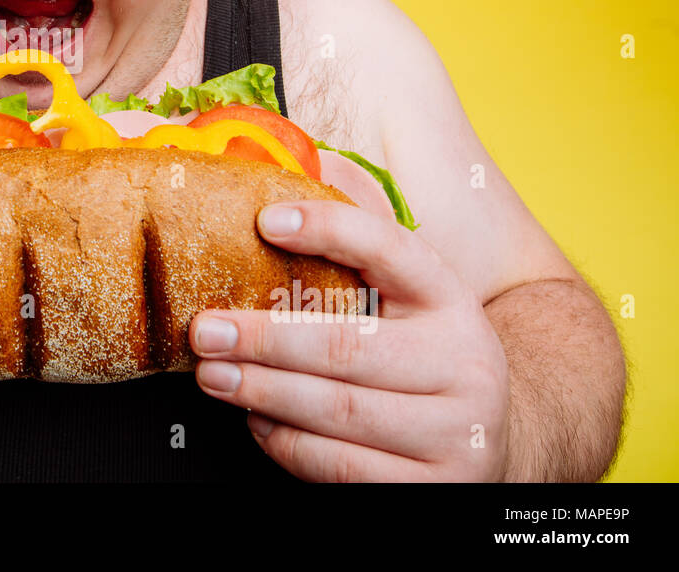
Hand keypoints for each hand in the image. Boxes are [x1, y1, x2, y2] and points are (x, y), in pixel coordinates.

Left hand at [189, 201, 509, 480]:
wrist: (494, 437)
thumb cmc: (422, 354)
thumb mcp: (407, 301)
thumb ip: (353, 260)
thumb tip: (270, 210)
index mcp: (449, 299)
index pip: (391, 250)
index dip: (329, 230)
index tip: (266, 220)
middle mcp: (463, 363)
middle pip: (348, 348)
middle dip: (263, 339)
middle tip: (204, 330)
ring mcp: (454, 432)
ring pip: (339, 412)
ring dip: (262, 393)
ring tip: (214, 376)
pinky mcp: (434, 488)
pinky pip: (341, 467)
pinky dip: (287, 444)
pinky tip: (256, 421)